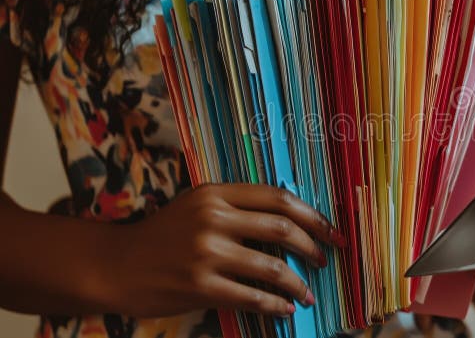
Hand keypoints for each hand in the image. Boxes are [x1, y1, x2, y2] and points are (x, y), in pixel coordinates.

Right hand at [108, 184, 344, 317]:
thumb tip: (289, 220)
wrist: (115, 265)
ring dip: (297, 283)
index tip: (330, 230)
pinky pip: (251, 296)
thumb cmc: (162, 235)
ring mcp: (206, 253)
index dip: (311, 215)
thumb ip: (236, 206)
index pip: (278, 198)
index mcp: (216, 193)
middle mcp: (213, 218)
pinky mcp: (199, 286)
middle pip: (281, 228)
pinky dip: (274, 305)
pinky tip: (285, 309)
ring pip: (271, 267)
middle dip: (312, 245)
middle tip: (325, 258)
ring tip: (307, 293)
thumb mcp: (196, 205)